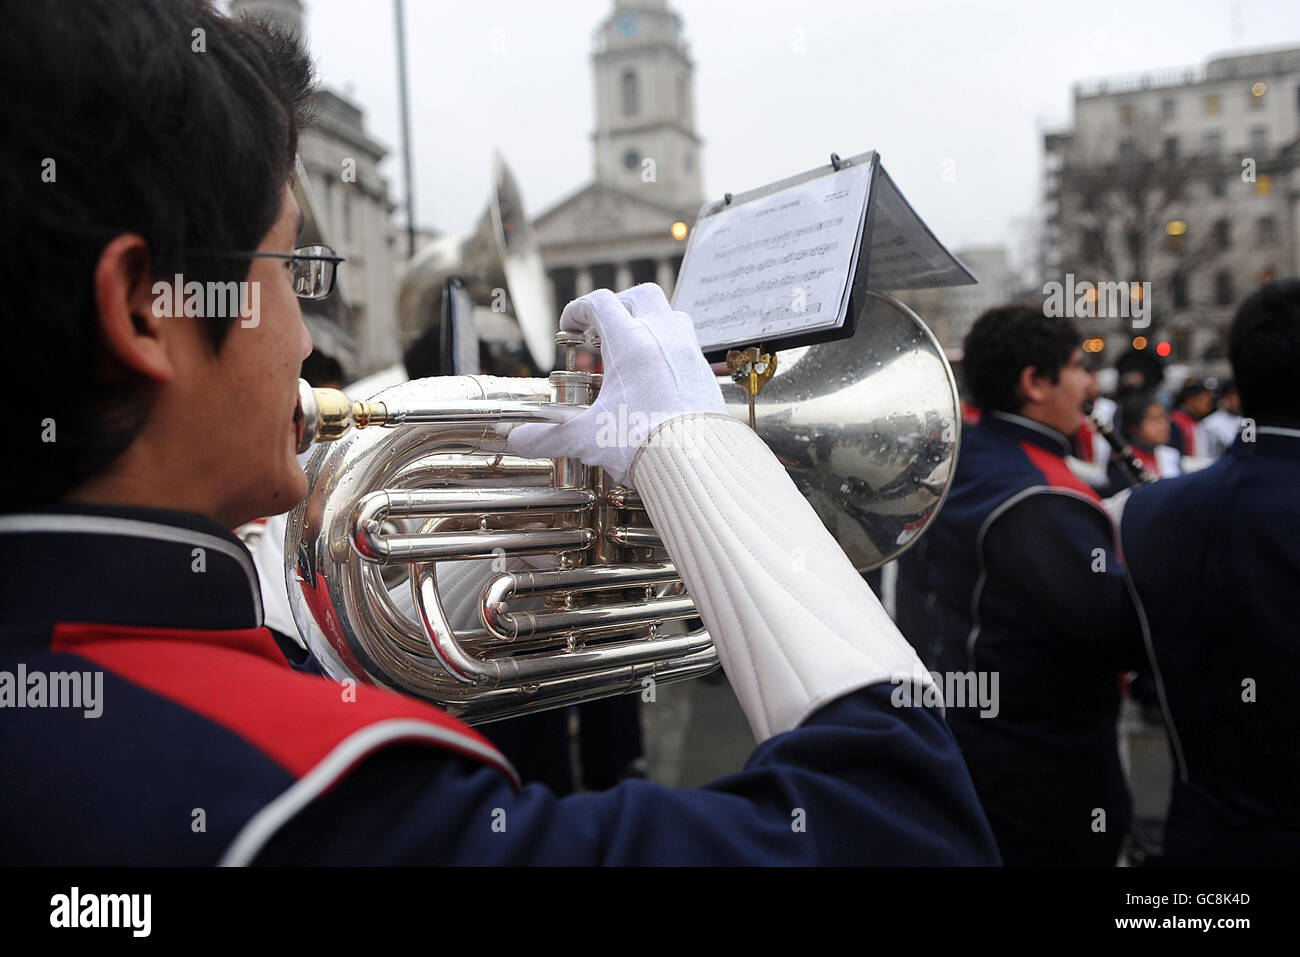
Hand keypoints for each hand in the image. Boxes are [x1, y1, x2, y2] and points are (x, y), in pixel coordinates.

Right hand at [506, 284, 725, 486]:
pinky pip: (686, 345)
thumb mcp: (587, 439)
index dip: (579, 309)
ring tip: (630, 351)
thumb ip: (547, 436)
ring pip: (670, 316)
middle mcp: (663, 337)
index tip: (569, 326)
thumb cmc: (644, 444)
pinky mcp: (705, 372)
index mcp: (630, 342)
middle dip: (618, 306)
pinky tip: (656, 377)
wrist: (699, 463)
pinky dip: (668, 350)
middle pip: (641, 296)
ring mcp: (688, 352)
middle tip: (601, 331)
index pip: (601, 303)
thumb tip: (515, 440)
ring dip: (648, 324)